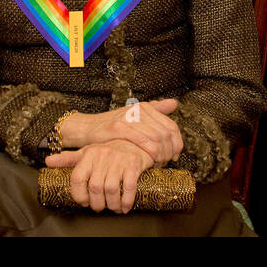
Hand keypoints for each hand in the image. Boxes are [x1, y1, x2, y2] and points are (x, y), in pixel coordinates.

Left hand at [45, 140, 153, 213]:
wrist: (134, 142)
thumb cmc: (107, 150)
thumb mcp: (86, 152)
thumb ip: (68, 158)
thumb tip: (48, 161)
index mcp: (88, 154)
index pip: (77, 178)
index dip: (79, 194)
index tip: (84, 202)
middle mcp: (102, 155)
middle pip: (95, 187)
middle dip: (97, 203)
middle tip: (99, 207)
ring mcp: (118, 160)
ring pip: (110, 189)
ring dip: (111, 204)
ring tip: (112, 207)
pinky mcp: (133, 165)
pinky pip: (128, 187)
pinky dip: (126, 201)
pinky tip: (124, 206)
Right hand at [57, 99, 182, 165]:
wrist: (89, 128)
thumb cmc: (115, 127)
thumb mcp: (135, 117)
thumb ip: (155, 110)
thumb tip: (174, 103)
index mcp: (145, 107)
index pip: (171, 126)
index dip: (177, 143)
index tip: (175, 155)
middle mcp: (138, 110)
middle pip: (166, 133)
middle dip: (170, 151)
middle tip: (166, 161)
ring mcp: (128, 118)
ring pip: (157, 137)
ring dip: (162, 154)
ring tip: (158, 163)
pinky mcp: (119, 127)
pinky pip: (142, 141)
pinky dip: (150, 153)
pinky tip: (150, 161)